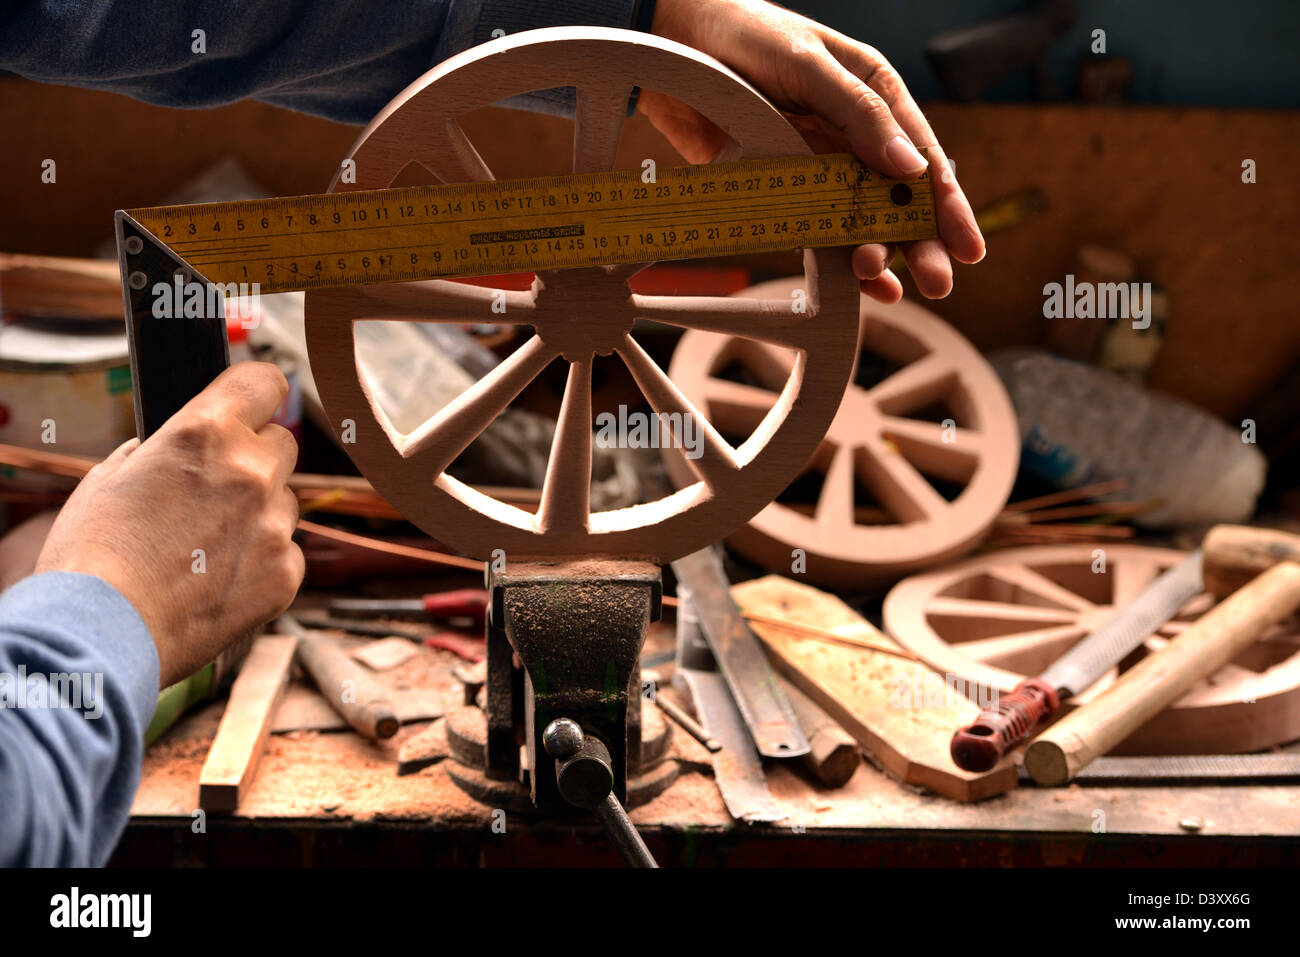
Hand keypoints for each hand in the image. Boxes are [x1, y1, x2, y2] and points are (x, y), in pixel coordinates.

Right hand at [35, 363, 303, 686]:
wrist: (101, 634)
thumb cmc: (92, 554)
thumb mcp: (112, 476)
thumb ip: (165, 449)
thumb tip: (188, 443)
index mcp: (204, 433)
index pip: (263, 382)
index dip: (257, 393)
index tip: (253, 404)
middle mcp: (251, 472)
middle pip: (282, 444)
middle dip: (256, 459)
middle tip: (216, 490)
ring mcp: (275, 525)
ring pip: (284, 502)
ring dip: (258, 515)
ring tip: (204, 549)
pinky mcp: (286, 574)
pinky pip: (286, 553)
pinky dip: (261, 563)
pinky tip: (216, 583)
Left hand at [645, 0, 983, 301]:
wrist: (672, 39)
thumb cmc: (745, 35)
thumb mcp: (806, 64)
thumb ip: (857, 112)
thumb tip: (910, 167)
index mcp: (876, 97)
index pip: (924, 159)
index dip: (949, 207)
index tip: (969, 249)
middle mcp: (854, 137)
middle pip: (899, 200)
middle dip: (922, 243)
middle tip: (938, 283)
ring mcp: (818, 166)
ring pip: (861, 222)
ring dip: (877, 253)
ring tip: (878, 276)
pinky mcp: (780, 189)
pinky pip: (816, 231)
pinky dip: (837, 260)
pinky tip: (861, 286)